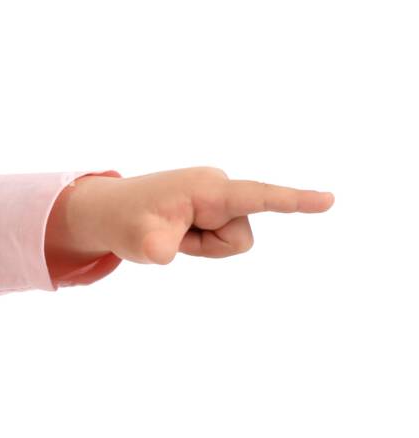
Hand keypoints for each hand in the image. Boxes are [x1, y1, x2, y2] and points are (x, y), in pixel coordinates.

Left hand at [58, 166, 334, 265]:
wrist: (110, 211)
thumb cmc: (125, 221)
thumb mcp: (138, 240)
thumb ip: (155, 247)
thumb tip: (160, 252)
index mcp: (207, 188)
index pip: (257, 197)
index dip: (293, 201)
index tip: (328, 200)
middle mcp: (218, 186)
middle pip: (239, 238)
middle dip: (208, 248)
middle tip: (172, 236)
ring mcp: (218, 196)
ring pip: (233, 241)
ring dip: (203, 246)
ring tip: (173, 233)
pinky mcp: (216, 205)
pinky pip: (223, 239)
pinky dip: (201, 244)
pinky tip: (178, 232)